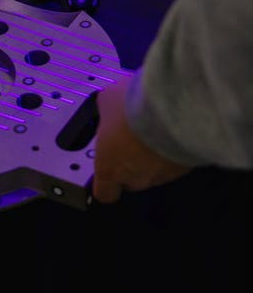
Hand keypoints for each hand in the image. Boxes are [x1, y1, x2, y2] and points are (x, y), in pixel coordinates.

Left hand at [93, 75, 189, 203]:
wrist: (174, 108)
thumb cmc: (132, 108)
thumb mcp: (107, 99)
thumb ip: (105, 112)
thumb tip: (109, 108)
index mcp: (110, 169)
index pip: (104, 193)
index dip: (105, 181)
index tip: (107, 164)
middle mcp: (136, 179)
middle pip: (130, 180)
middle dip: (130, 161)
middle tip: (132, 138)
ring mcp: (164, 176)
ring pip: (154, 170)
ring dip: (153, 154)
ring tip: (155, 128)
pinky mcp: (187, 168)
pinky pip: (175, 161)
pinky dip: (172, 149)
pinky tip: (172, 129)